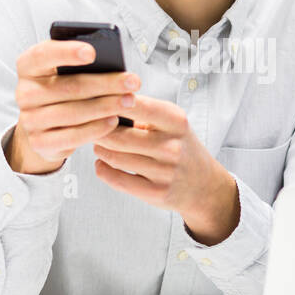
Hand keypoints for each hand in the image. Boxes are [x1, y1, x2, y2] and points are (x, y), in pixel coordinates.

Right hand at [6, 39, 139, 174]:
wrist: (44, 125)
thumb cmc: (62, 88)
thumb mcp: (64, 70)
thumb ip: (80, 63)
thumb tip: (112, 62)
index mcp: (28, 66)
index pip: (43, 55)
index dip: (67, 52)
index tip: (92, 52)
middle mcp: (24, 92)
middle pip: (68, 87)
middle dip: (105, 83)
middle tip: (132, 81)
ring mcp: (30, 120)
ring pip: (73, 113)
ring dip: (106, 106)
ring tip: (129, 101)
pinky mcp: (40, 142)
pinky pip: (73, 136)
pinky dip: (96, 128)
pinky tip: (114, 121)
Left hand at [92, 95, 240, 245]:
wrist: (203, 185)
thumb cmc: (181, 147)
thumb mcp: (172, 122)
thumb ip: (143, 111)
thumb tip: (105, 102)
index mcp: (175, 121)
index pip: (135, 105)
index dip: (110, 102)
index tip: (96, 101)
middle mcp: (171, 146)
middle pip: (118, 136)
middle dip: (98, 131)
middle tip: (91, 127)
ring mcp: (164, 171)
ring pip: (115, 157)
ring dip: (100, 149)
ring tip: (98, 144)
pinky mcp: (156, 192)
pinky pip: (118, 180)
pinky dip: (103, 169)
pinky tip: (101, 163)